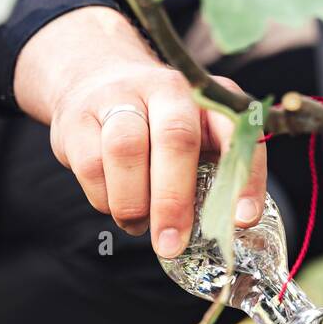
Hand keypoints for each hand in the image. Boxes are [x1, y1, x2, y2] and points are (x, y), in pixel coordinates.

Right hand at [14, 7, 266, 258]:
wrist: (93, 78)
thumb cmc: (157, 124)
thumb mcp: (196, 137)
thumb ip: (214, 175)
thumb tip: (224, 230)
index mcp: (208, 98)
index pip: (237, 134)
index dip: (245, 178)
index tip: (244, 220)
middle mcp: (167, 88)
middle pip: (175, 137)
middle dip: (173, 200)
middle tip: (171, 245)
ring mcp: (119, 97)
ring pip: (125, 149)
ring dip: (133, 202)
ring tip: (139, 225)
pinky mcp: (77, 118)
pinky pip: (91, 165)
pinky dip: (104, 198)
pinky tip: (114, 205)